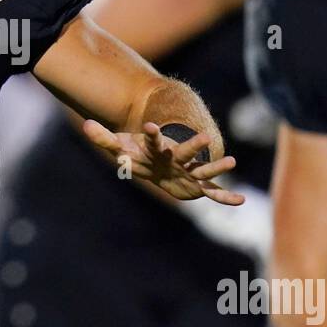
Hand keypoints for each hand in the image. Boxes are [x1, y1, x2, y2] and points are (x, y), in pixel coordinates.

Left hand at [81, 119, 244, 204]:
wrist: (158, 163)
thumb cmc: (139, 154)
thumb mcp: (121, 148)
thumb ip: (104, 138)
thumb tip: (85, 125)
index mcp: (157, 151)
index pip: (154, 142)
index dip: (153, 136)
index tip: (150, 127)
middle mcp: (176, 159)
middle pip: (184, 153)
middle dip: (193, 147)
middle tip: (204, 138)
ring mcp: (188, 171)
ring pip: (204, 170)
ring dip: (217, 168)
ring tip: (233, 162)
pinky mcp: (196, 185)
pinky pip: (213, 192)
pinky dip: (226, 197)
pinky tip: (241, 200)